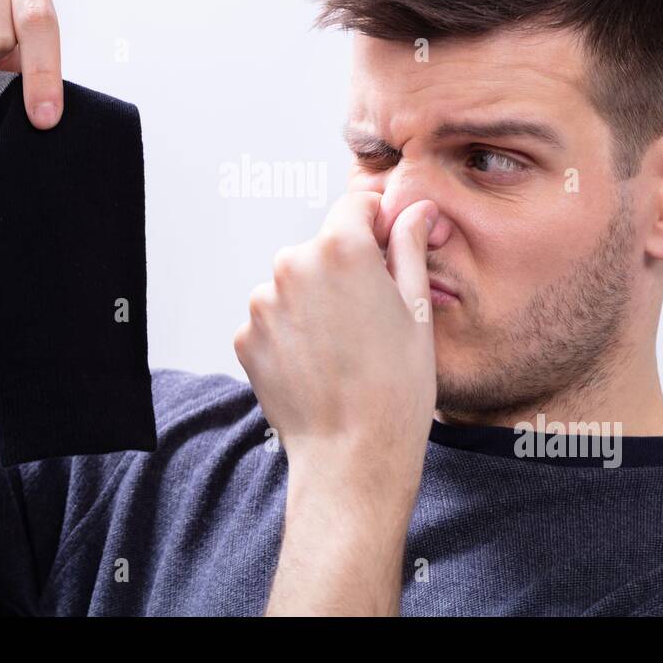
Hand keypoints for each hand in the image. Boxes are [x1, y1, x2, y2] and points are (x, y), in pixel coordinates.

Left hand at [233, 192, 438, 500]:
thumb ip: (409, 248)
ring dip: (314, 301)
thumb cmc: (396, 389)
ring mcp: (262, 302)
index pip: (355, 205)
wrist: (352, 458)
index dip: (376, 221)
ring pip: (294, 284)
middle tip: (373, 315)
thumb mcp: (417, 310)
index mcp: (341, 248)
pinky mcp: (245, 336)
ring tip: (344, 348)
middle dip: (345, 267)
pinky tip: (318, 365)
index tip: (389, 241)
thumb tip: (415, 210)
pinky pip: (273, 319)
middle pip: (321, 246)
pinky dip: (292, 333)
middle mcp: (291, 264)